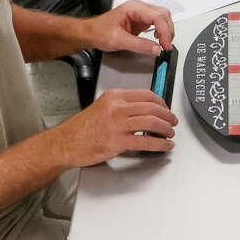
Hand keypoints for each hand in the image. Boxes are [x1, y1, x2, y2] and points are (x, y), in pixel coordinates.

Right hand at [54, 88, 177, 163]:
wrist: (66, 143)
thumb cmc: (82, 127)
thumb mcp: (102, 106)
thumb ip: (122, 105)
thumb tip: (144, 109)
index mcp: (114, 96)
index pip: (146, 94)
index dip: (161, 102)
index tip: (166, 108)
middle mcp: (117, 108)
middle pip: (152, 107)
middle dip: (168, 115)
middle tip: (173, 121)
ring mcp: (117, 125)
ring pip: (152, 122)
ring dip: (166, 129)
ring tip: (170, 133)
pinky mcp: (117, 142)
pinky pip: (146, 141)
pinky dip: (160, 143)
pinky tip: (165, 145)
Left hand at [86, 0, 174, 54]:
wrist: (90, 33)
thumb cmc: (99, 32)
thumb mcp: (118, 40)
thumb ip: (139, 45)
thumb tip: (156, 49)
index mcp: (133, 8)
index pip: (157, 16)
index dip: (165, 31)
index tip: (166, 45)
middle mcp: (139, 7)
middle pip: (163, 14)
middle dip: (168, 31)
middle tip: (166, 46)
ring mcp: (140, 13)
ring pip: (163, 17)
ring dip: (166, 31)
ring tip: (164, 44)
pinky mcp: (141, 20)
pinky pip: (157, 22)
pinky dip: (162, 31)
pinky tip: (159, 39)